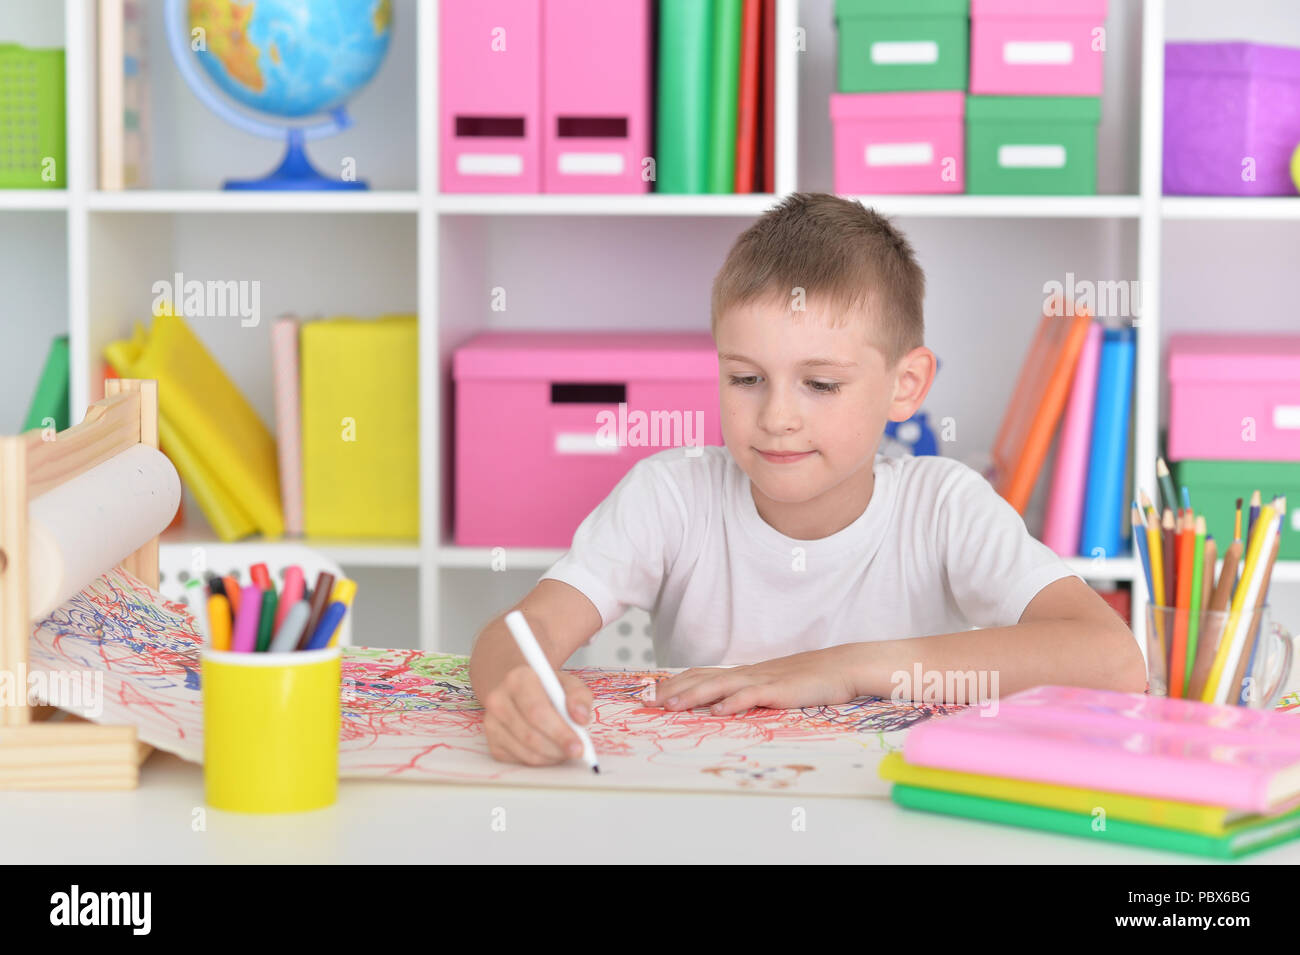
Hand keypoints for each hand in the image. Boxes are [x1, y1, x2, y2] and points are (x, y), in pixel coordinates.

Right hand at [482, 665, 593, 765]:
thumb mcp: (569, 684)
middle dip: (557, 748)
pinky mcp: (492, 742)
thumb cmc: (548, 690)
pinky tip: (550, 750)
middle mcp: (498, 699)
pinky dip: (541, 761)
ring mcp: (491, 722)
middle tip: (576, 751)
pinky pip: (519, 761)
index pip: (536, 711)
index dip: (559, 732)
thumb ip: (579, 697)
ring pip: (526, 751)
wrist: (524, 693)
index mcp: (518, 679)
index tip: (578, 745)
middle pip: (530, 735)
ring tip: (565, 749)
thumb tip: (580, 718)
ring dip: (551, 756)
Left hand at [646, 647, 858, 715]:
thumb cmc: (809, 680)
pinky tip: (716, 711)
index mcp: (744, 672)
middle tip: (647, 701)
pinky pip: (751, 695)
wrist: (841, 667)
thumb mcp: (773, 685)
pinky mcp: (779, 690)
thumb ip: (749, 692)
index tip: (653, 692)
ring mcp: (762, 680)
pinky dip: (731, 703)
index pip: (703, 674)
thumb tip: (723, 705)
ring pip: (720, 686)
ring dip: (693, 696)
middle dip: (673, 689)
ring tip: (670, 706)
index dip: (676, 682)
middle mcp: (747, 673)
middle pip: (703, 678)